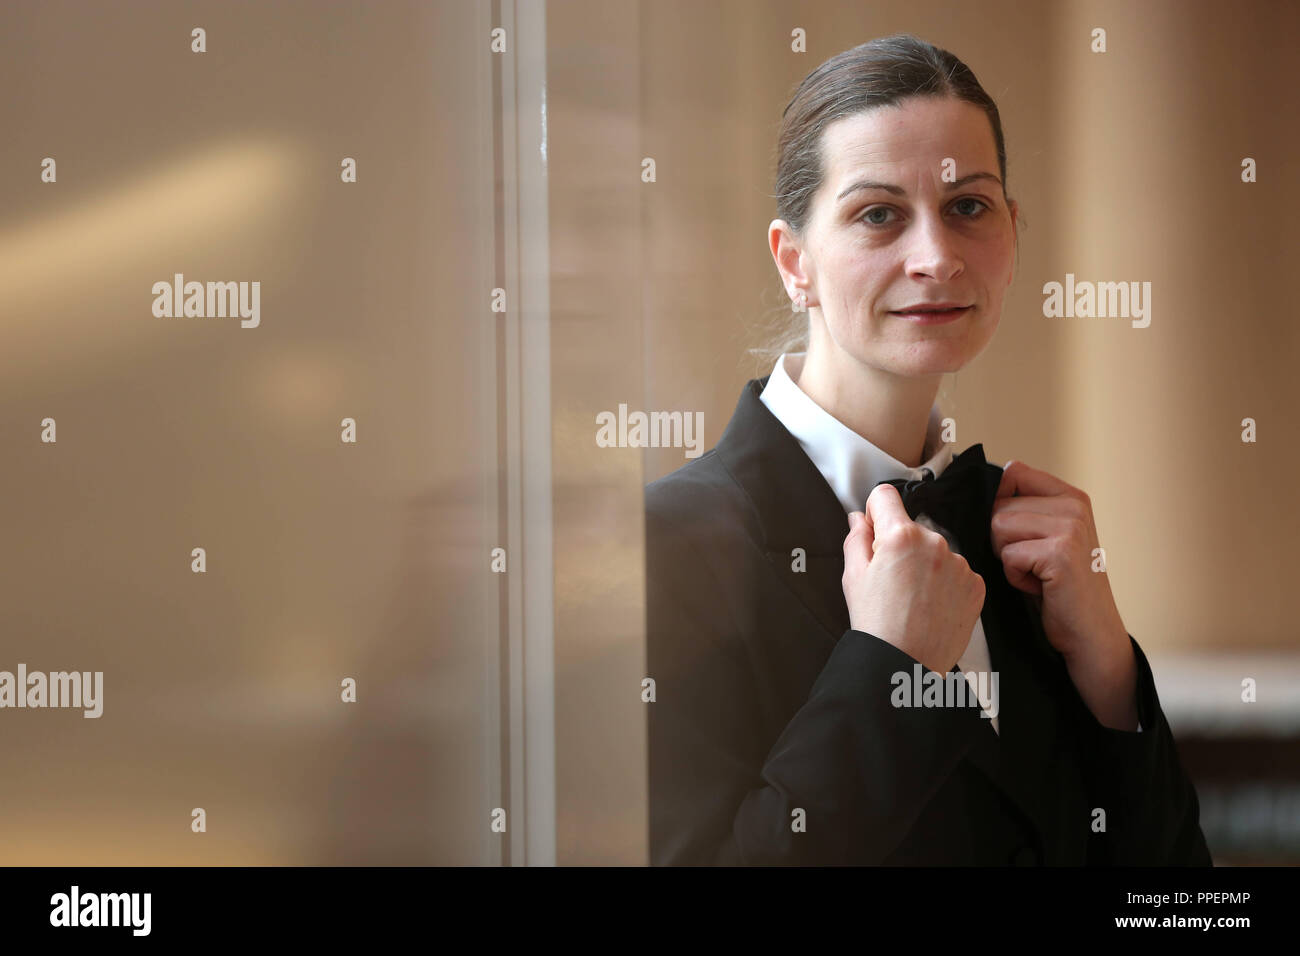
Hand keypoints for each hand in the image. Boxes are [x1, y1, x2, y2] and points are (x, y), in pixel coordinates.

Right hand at [842, 482, 984, 674]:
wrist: (906, 665)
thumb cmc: (878, 626)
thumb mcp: (852, 577)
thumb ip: (856, 538)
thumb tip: (860, 518)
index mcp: (900, 536)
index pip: (885, 496)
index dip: (874, 512)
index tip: (874, 530)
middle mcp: (935, 543)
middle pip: (912, 527)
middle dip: (900, 545)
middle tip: (890, 580)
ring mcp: (959, 564)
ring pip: (935, 550)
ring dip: (925, 565)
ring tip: (912, 598)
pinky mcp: (975, 584)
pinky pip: (956, 572)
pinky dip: (944, 584)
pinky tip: (931, 605)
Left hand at [991, 460, 1138, 729]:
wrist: (1090, 631)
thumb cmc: (1058, 585)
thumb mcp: (1046, 536)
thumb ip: (1023, 510)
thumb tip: (971, 493)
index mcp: (1070, 496)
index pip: (1014, 472)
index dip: (998, 501)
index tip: (1012, 531)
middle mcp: (1074, 506)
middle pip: (999, 505)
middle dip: (1001, 539)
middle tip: (1031, 563)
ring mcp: (1070, 528)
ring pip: (998, 527)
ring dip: (1007, 558)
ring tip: (1035, 573)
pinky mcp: (1060, 553)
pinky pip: (1008, 555)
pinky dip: (1014, 576)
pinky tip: (1039, 586)